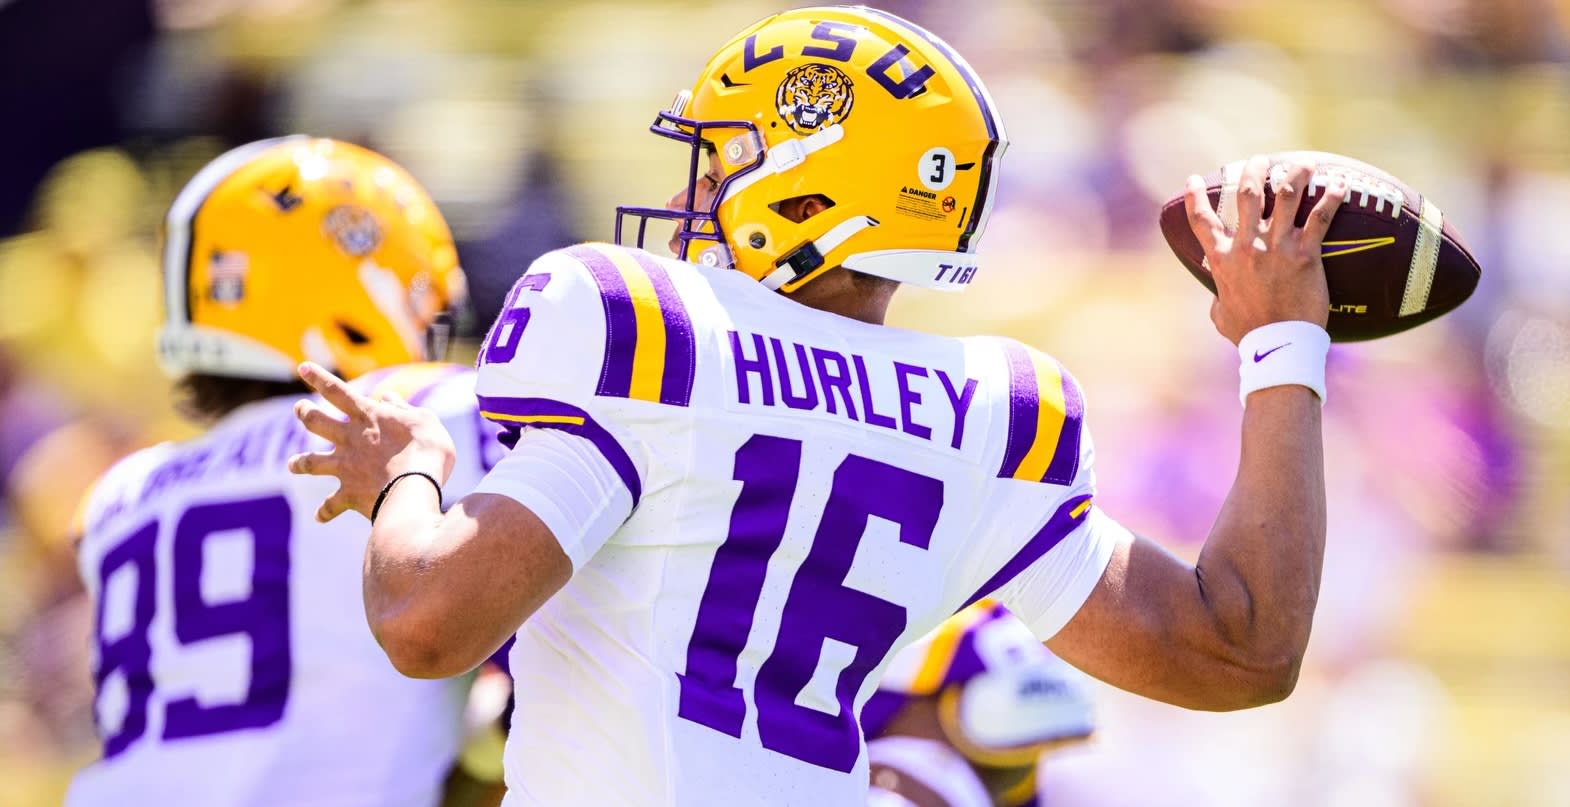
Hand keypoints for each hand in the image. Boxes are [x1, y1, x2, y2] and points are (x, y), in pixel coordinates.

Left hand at [287, 362, 456, 521]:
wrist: (416, 488)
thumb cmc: (428, 450)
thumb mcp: (425, 420)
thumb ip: (404, 409)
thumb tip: (387, 397)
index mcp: (367, 416)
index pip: (336, 391)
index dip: (318, 378)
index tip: (302, 367)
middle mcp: (349, 439)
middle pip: (316, 422)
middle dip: (305, 413)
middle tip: (299, 409)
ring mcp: (345, 467)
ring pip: (312, 462)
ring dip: (301, 462)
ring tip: (292, 464)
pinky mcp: (348, 493)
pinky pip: (331, 505)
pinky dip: (325, 511)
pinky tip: (319, 517)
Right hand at [1184, 155, 1346, 343]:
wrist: (1277, 345)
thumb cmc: (1248, 334)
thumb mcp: (1220, 315)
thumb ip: (1218, 296)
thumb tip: (1217, 295)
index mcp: (1223, 260)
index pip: (1203, 222)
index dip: (1196, 197)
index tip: (1194, 180)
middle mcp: (1247, 247)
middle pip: (1247, 196)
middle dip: (1253, 172)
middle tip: (1260, 160)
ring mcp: (1276, 248)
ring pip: (1285, 197)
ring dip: (1295, 174)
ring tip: (1305, 163)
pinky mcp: (1305, 255)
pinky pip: (1320, 217)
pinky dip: (1331, 198)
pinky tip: (1341, 184)